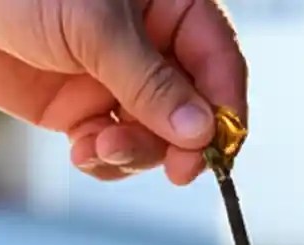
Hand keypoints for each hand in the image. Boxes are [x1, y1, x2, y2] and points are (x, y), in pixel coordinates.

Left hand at [0, 0, 247, 183]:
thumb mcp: (93, 29)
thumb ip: (150, 82)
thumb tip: (201, 131)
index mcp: (167, 8)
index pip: (219, 63)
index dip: (225, 108)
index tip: (218, 148)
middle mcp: (148, 48)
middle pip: (192, 111)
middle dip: (180, 142)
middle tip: (173, 170)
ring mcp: (114, 82)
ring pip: (154, 138)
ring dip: (137, 155)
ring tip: (101, 148)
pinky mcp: (78, 111)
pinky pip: (112, 150)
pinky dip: (105, 162)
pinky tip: (83, 152)